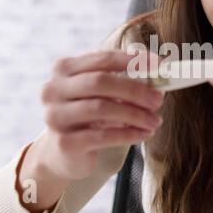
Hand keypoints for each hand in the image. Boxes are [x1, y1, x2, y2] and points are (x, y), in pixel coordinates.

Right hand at [35, 49, 163, 180]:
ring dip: (135, 114)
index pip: (102, 59)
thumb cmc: (88, 117)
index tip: (159, 65)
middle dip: (134, 90)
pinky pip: (103, 136)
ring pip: (102, 109)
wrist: (63, 154)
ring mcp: (56, 116)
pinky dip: (128, 134)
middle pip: (100, 82)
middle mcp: (53, 89)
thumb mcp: (100, 95)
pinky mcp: (65, 142)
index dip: (133, 60)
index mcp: (63, 69)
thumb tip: (158, 73)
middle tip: (158, 99)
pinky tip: (144, 134)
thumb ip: (121, 80)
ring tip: (154, 121)